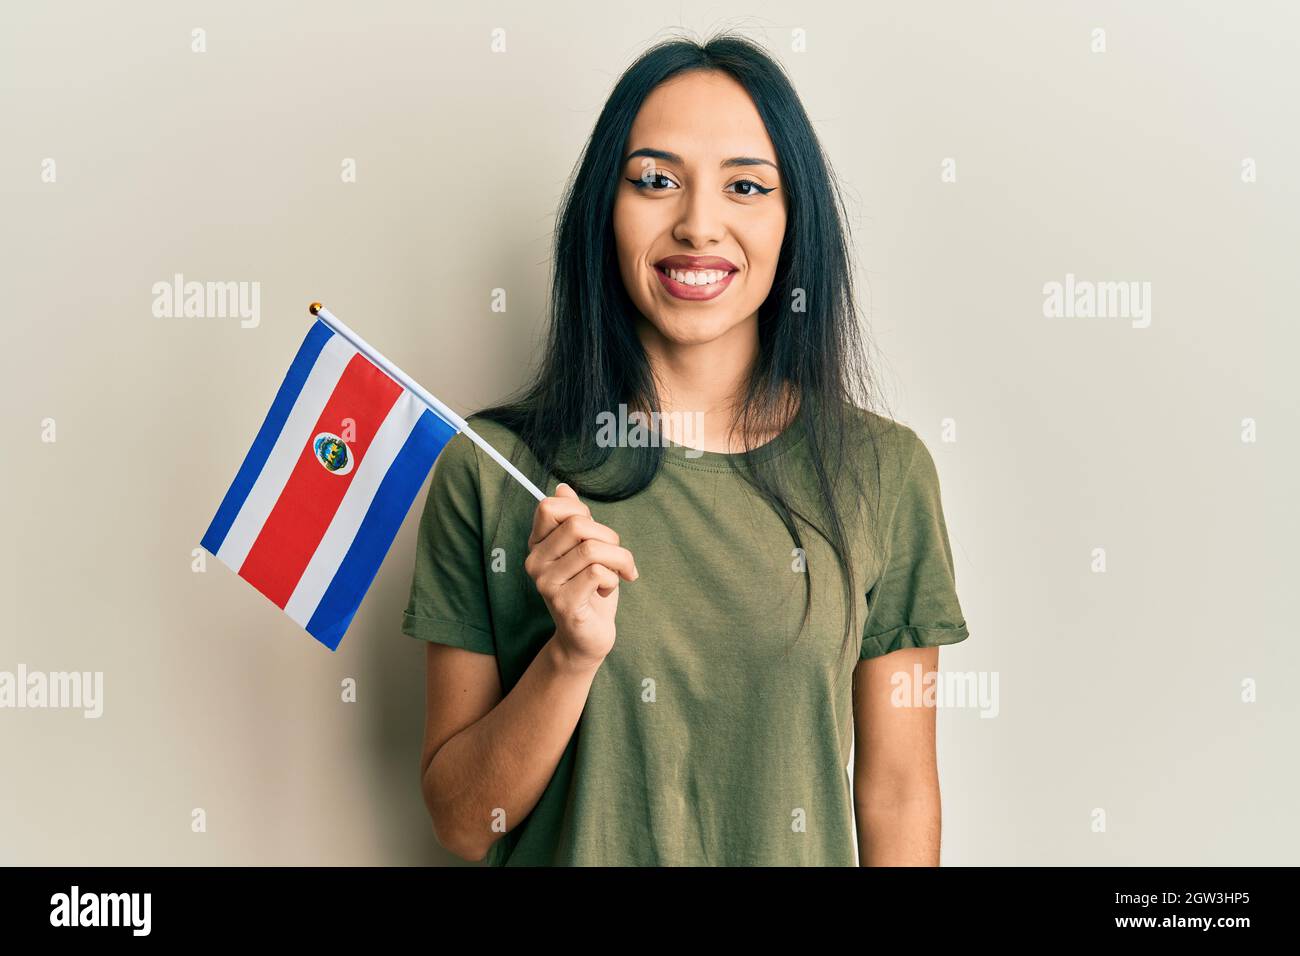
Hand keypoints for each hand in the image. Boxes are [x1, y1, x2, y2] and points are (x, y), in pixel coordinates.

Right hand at [524, 482, 637, 666]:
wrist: (587, 637)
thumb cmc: (589, 589)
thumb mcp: (585, 549)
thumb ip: (574, 520)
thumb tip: (562, 488)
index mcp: (538, 544)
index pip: (549, 507)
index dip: (581, 512)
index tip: (596, 533)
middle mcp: (535, 562)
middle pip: (577, 525)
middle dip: (610, 538)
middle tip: (618, 558)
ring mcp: (546, 583)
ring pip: (592, 549)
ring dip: (619, 560)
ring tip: (619, 575)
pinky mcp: (563, 603)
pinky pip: (597, 573)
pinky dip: (613, 579)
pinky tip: (606, 592)